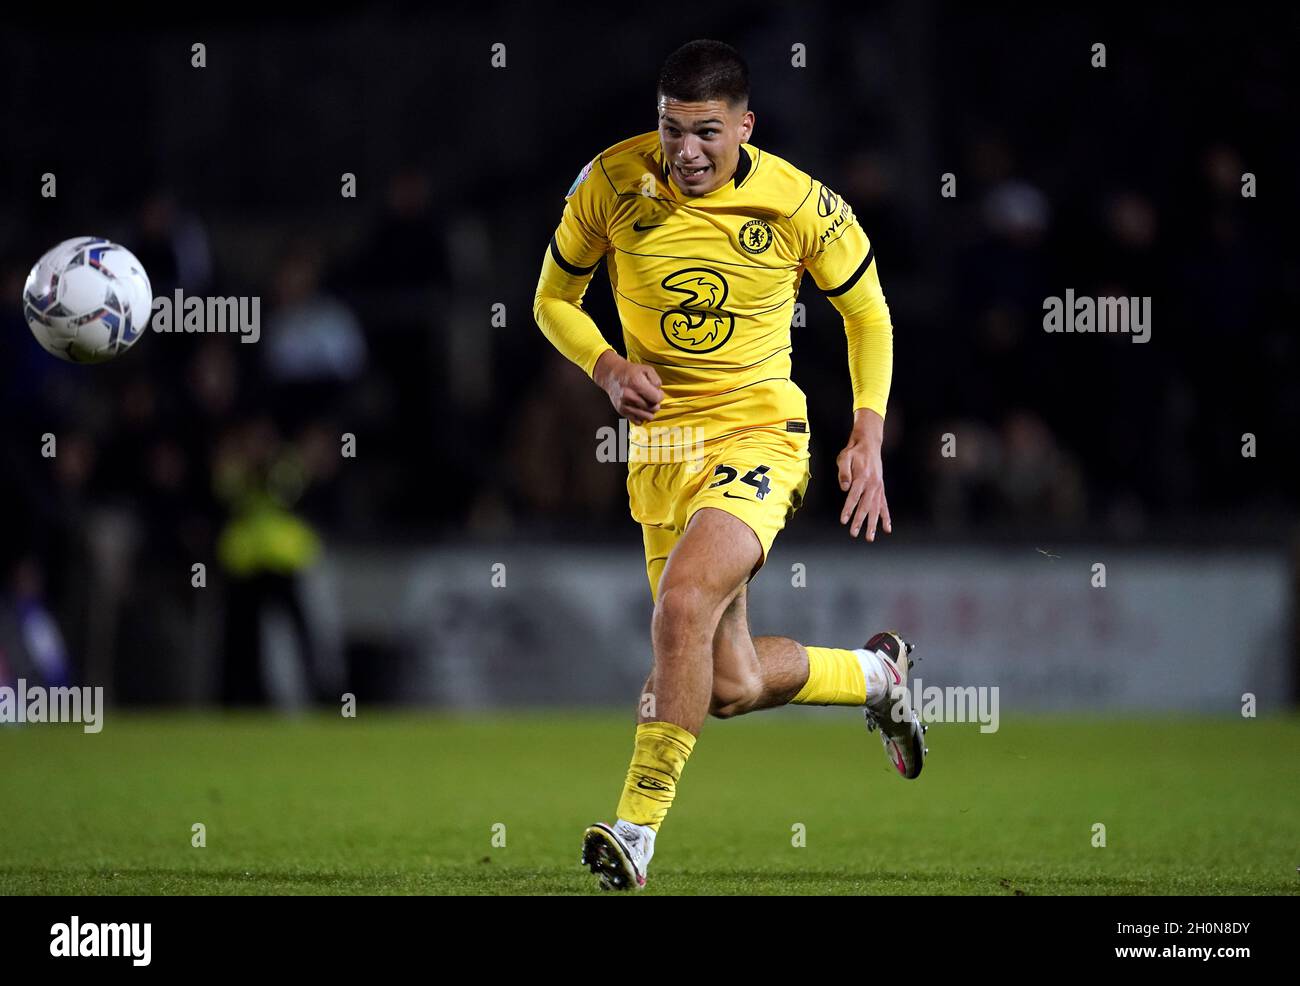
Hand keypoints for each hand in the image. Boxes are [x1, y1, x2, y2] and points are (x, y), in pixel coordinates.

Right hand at [593, 351, 663, 422]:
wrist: (612, 376)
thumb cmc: (630, 372)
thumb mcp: (647, 369)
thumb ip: (656, 381)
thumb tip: (659, 393)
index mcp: (636, 383)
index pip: (657, 398)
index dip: (660, 395)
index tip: (656, 392)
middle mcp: (629, 395)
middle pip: (654, 408)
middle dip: (655, 403)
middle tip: (650, 396)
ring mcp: (625, 405)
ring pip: (648, 417)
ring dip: (649, 411)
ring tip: (645, 402)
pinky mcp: (622, 412)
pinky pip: (639, 422)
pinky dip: (641, 416)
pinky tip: (639, 408)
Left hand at [836, 408, 890, 540]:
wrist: (869, 444)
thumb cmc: (854, 452)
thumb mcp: (844, 457)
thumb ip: (843, 472)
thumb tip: (844, 487)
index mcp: (862, 477)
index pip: (853, 496)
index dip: (848, 509)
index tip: (843, 520)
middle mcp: (872, 484)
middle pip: (865, 506)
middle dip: (859, 521)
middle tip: (854, 533)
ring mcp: (878, 488)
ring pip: (875, 509)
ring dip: (873, 524)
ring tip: (869, 538)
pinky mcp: (880, 489)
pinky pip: (884, 505)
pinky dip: (885, 517)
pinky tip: (887, 528)